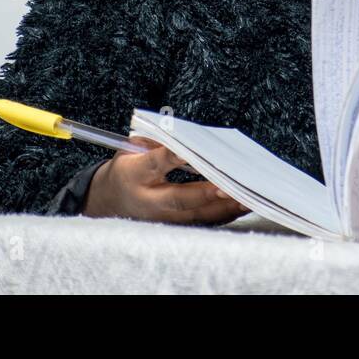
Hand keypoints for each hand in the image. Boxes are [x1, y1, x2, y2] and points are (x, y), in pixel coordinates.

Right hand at [83, 136, 250, 223]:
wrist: (111, 200)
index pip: (154, 164)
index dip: (170, 158)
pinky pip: (203, 223)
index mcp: (134, 175)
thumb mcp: (133, 147)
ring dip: (223, 207)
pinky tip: (244, 205)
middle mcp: (148, 201)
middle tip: (229, 186)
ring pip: (196, 216)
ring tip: (248, 197)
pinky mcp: (176, 226)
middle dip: (205, 194)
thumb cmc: (129, 168)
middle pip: (179, 199)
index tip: (187, 151)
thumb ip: (158, 139)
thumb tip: (185, 132)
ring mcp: (163, 218)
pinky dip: (225, 215)